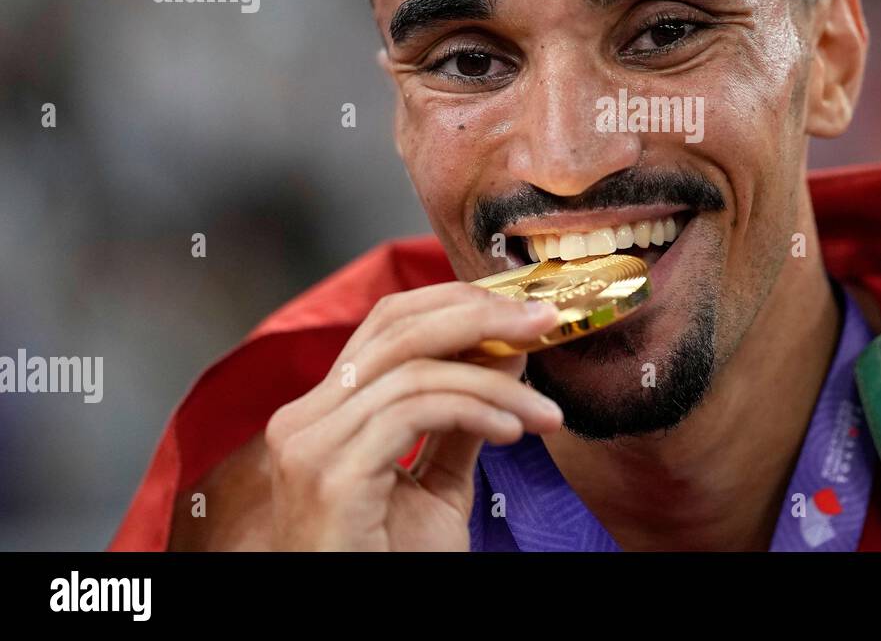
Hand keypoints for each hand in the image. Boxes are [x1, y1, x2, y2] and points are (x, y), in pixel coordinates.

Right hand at [264, 283, 562, 549]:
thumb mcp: (439, 481)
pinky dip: (475, 410)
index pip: (389, 324)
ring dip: (497, 384)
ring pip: (416, 372)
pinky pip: (415, 411)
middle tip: (544, 321)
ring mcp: (310, 445)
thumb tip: (507, 351)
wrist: (360, 626)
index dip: (457, 303)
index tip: (523, 308)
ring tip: (543, 415)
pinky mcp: (331, 474)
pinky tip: (511, 431)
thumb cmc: (394, 563)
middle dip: (481, 318)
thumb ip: (462, 416)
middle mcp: (304, 419)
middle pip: (397, 329)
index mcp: (324, 412)